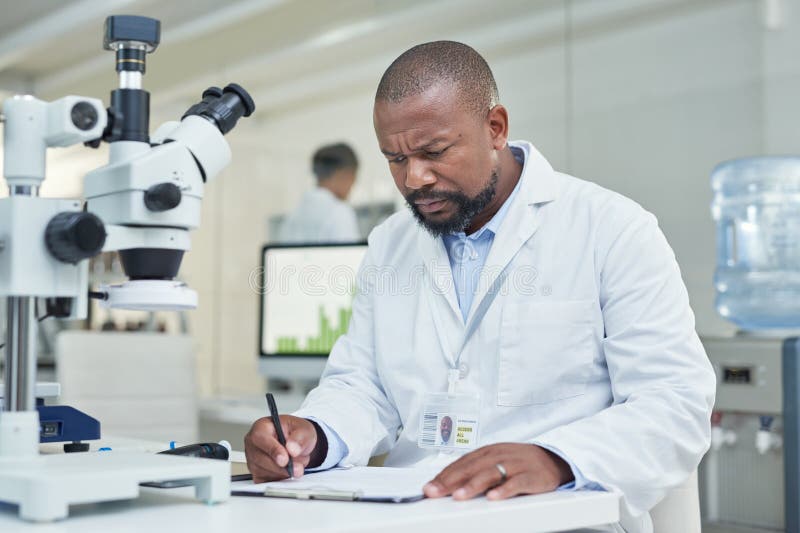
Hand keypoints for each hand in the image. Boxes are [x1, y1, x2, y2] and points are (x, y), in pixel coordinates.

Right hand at [244, 415, 317, 481]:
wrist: (298, 444)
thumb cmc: (296, 433)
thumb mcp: (304, 430)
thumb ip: (300, 438)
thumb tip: (292, 449)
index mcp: (261, 427)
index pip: (260, 438)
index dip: (272, 450)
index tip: (285, 459)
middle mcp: (253, 443)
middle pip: (260, 458)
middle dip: (281, 467)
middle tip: (298, 468)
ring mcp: (253, 459)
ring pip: (263, 472)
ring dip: (282, 473)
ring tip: (296, 464)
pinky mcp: (256, 473)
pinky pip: (265, 481)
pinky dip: (279, 479)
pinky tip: (288, 472)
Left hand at [423, 443, 573, 500]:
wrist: (552, 459)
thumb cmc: (518, 463)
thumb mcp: (495, 462)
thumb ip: (474, 471)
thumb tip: (446, 484)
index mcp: (488, 451)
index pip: (461, 463)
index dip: (443, 475)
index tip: (429, 487)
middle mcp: (499, 455)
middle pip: (471, 467)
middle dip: (450, 480)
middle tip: (434, 492)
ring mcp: (515, 464)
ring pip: (491, 473)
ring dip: (473, 485)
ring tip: (458, 496)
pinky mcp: (532, 476)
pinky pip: (517, 483)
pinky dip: (504, 490)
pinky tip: (493, 497)